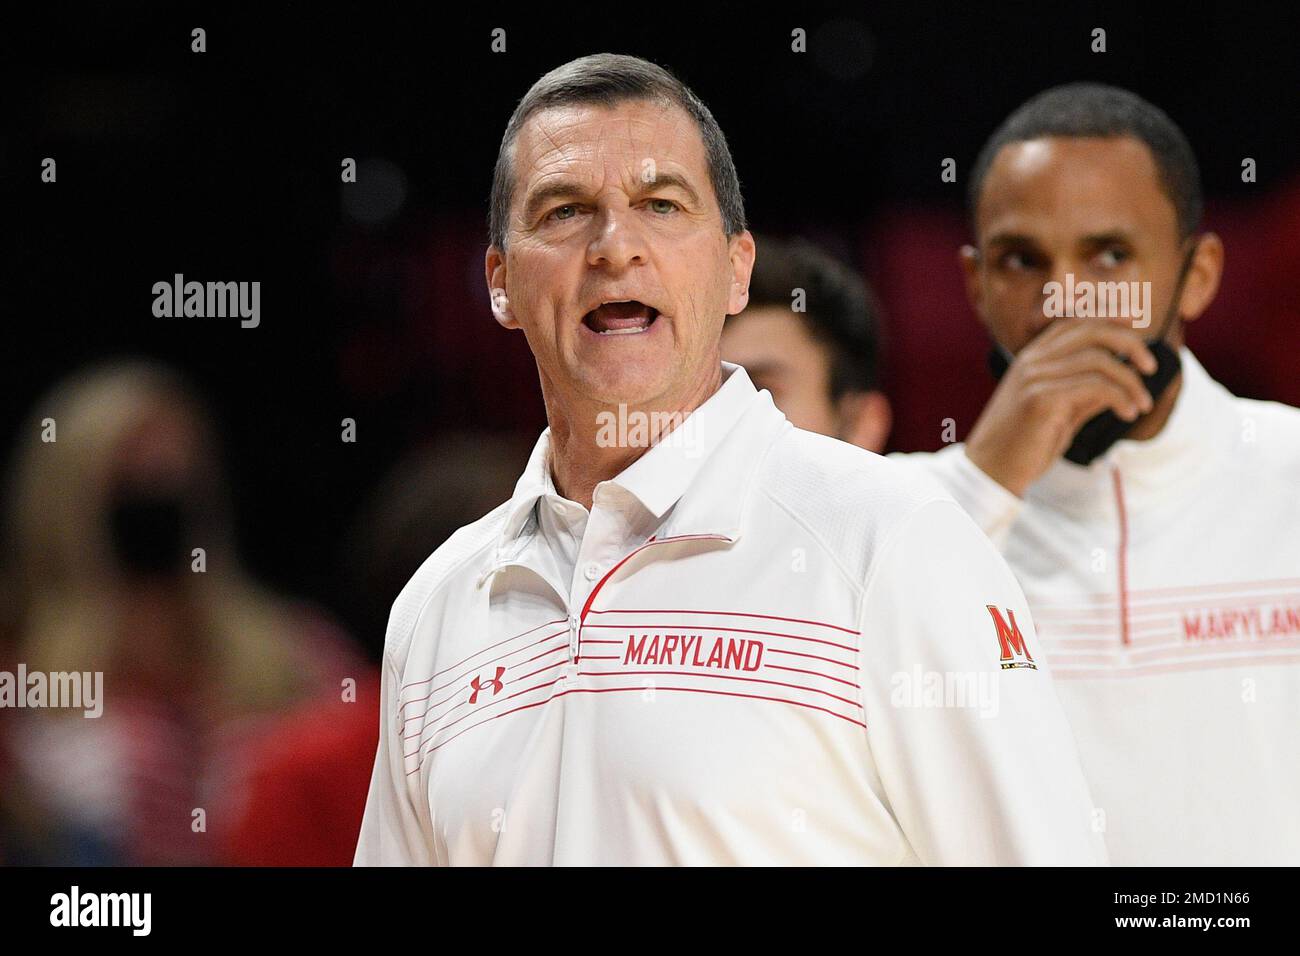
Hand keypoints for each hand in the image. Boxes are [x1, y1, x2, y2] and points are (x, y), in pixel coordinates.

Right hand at [965, 319, 1157, 495]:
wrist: (991, 471)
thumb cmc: (1024, 444)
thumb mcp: (1060, 412)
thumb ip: (1085, 392)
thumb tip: (1123, 380)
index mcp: (1031, 359)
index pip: (1073, 322)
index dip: (1107, 316)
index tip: (1136, 325)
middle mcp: (1031, 361)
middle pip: (1090, 331)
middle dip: (1129, 342)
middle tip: (1151, 367)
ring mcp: (1034, 378)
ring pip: (1098, 360)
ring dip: (1130, 381)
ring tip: (1141, 404)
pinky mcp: (1040, 399)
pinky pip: (1094, 386)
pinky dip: (1120, 397)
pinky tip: (1127, 414)